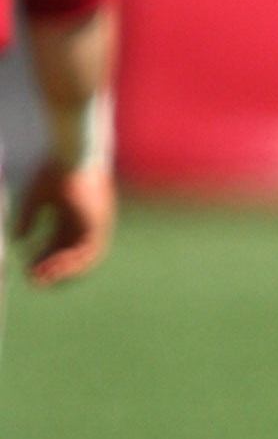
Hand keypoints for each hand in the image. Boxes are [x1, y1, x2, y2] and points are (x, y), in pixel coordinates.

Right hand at [10, 160, 115, 285]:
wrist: (74, 156)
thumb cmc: (55, 170)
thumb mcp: (37, 197)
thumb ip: (29, 217)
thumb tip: (18, 240)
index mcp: (74, 214)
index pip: (60, 243)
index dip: (44, 258)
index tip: (28, 270)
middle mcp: (88, 222)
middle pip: (72, 253)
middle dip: (53, 269)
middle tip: (34, 281)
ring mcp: (95, 223)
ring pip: (82, 257)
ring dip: (62, 271)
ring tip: (41, 280)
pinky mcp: (98, 223)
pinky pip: (87, 250)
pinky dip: (71, 262)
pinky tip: (52, 269)